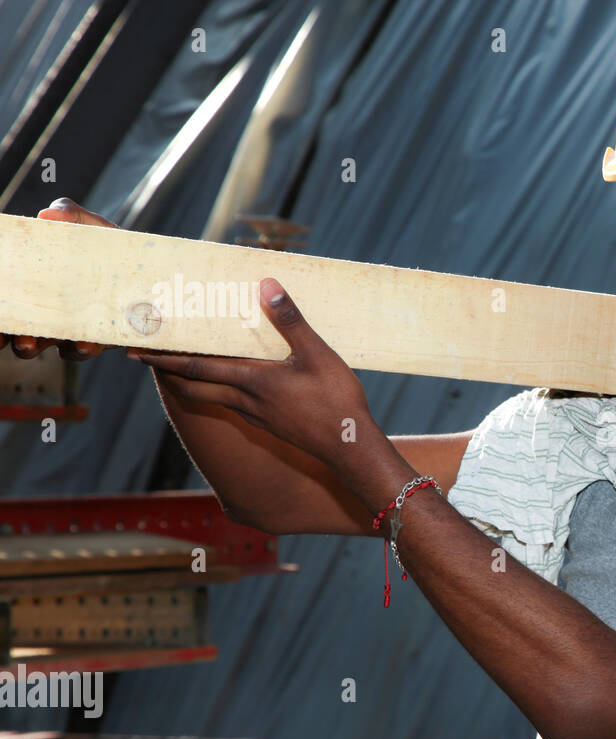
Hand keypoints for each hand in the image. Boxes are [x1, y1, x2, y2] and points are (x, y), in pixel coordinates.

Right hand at [2, 199, 119, 359]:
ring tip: (32, 344)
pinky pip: (82, 349)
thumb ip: (70, 215)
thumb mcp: (90, 226)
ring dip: (34, 346)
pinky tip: (85, 344)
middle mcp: (48, 310)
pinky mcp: (99, 339)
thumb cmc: (109, 246)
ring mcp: (72, 328)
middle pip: (18, 330)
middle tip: (16, 338)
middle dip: (13, 337)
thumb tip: (47, 215)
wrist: (153, 269)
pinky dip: (80, 349)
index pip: (8, 301)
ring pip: (46, 345)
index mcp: (36, 283)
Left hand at [127, 279, 375, 466]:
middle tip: (143, 357)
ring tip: (176, 367)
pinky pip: (230, 404)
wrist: (349, 446)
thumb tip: (267, 285)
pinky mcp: (268, 423)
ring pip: (209, 398)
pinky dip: (215, 391)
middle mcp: (246, 400)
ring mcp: (256, 414)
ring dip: (187, 383)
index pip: (196, 368)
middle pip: (192, 387)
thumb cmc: (336, 402)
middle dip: (166, 372)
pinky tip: (226, 383)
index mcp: (253, 381)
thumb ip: (291, 321)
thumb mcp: (318, 355)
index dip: (164, 358)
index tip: (137, 349)